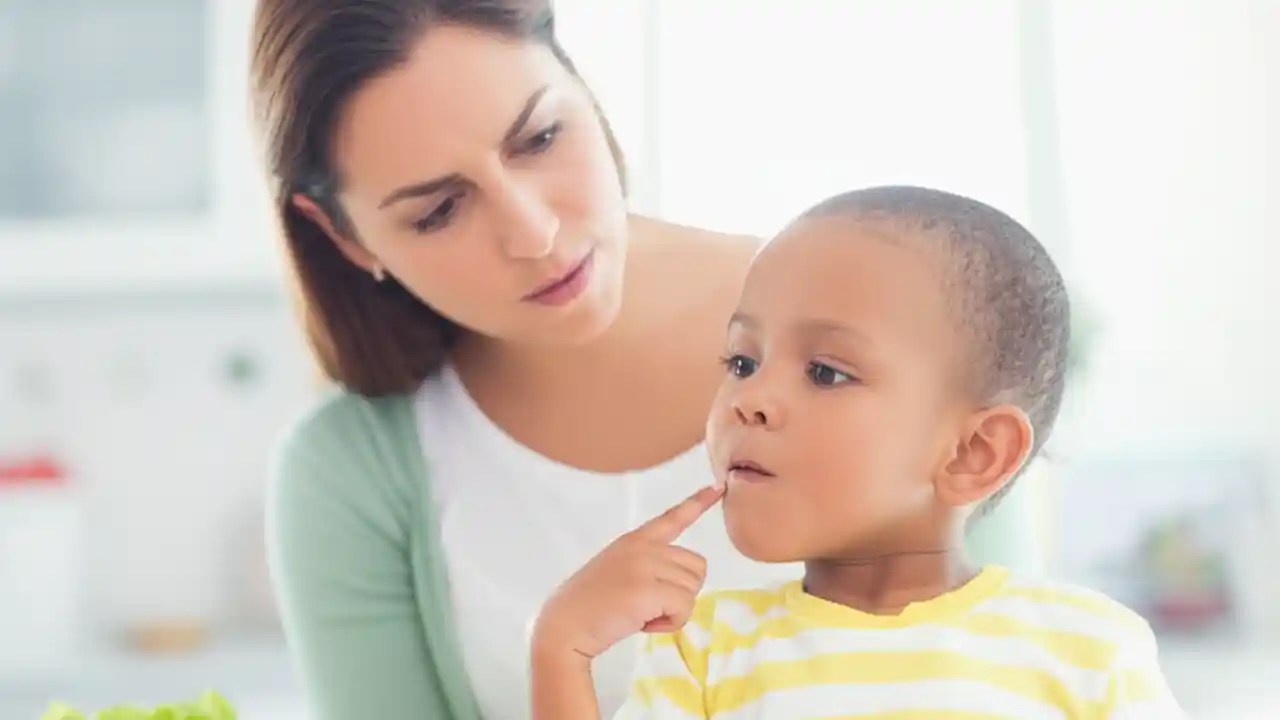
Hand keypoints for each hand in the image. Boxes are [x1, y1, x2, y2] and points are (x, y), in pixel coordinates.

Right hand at [533, 484, 724, 661]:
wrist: (565, 626)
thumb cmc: (590, 606)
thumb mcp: (618, 570)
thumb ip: (647, 565)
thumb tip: (678, 582)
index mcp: (635, 539)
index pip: (673, 517)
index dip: (698, 503)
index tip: (718, 487)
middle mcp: (644, 547)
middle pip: (697, 566)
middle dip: (682, 592)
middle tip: (651, 604)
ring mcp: (646, 566)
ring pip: (693, 589)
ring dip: (675, 610)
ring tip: (642, 614)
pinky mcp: (648, 590)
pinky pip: (685, 608)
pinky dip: (671, 624)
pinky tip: (645, 625)